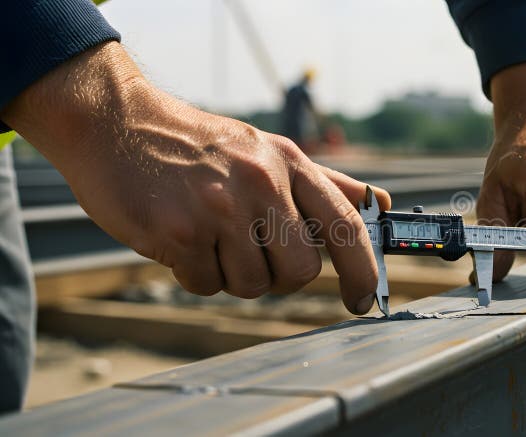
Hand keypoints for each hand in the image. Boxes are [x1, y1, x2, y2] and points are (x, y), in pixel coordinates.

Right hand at [0, 42, 389, 313]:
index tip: (360, 300)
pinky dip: (194, 272)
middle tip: (250, 251)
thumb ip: (324, 183)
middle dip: (279, 276)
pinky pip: (205, 284)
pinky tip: (180, 239)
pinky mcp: (180, 231)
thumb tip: (379, 203)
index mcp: (290, 163)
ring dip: (230, 273)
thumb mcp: (267, 150)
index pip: (345, 225)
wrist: (118, 124)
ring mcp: (221, 208)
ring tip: (208, 234)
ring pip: (251, 285)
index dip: (362, 270)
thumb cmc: (200, 146)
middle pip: (300, 270)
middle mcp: (262, 183)